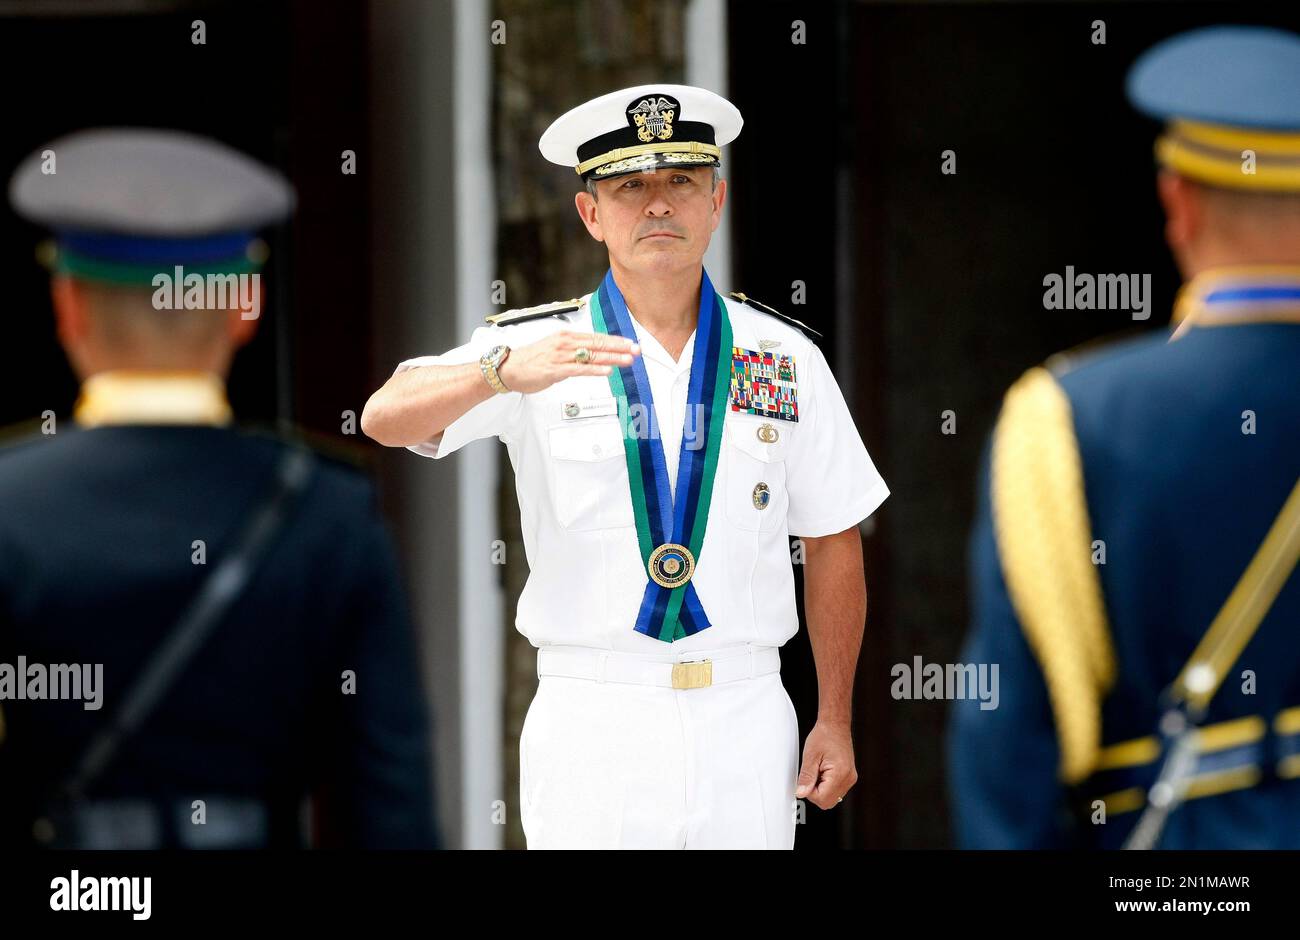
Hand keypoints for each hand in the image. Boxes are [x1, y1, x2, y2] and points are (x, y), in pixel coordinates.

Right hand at [496, 331, 639, 393]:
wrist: (508, 368)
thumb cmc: (531, 361)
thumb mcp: (554, 350)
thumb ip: (573, 352)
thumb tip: (590, 356)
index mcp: (566, 337)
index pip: (596, 337)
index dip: (615, 341)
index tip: (630, 343)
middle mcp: (565, 343)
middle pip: (598, 344)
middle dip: (619, 347)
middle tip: (637, 350)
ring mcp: (561, 356)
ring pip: (592, 356)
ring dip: (612, 358)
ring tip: (629, 360)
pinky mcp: (555, 369)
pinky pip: (579, 369)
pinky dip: (595, 370)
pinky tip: (607, 371)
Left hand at [794, 718, 856, 808]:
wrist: (835, 725)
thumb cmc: (824, 736)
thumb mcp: (810, 756)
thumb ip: (806, 777)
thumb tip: (801, 794)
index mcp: (840, 774)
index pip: (822, 799)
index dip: (809, 792)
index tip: (806, 779)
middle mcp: (848, 778)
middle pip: (828, 802)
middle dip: (815, 793)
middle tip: (812, 774)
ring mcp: (850, 778)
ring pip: (832, 797)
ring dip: (821, 789)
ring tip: (819, 770)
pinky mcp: (849, 776)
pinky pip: (836, 790)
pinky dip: (827, 785)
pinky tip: (824, 771)